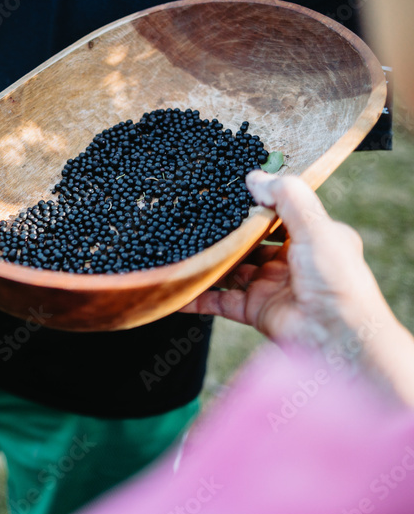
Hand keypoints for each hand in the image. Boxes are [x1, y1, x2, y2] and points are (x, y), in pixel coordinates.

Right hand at [181, 171, 386, 344]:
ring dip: (210, 262)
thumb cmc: (336, 279)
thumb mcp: (317, 227)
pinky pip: (220, 300)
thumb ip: (287, 197)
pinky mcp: (255, 310)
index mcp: (313, 238)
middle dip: (227, 233)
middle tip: (196, 217)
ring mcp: (271, 287)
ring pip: (232, 269)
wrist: (337, 337)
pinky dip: (198, 296)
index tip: (228, 191)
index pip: (280, 214)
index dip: (257, 203)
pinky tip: (177, 290)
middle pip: (251, 242)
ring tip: (180, 248)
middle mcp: (292, 262)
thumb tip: (254, 176)